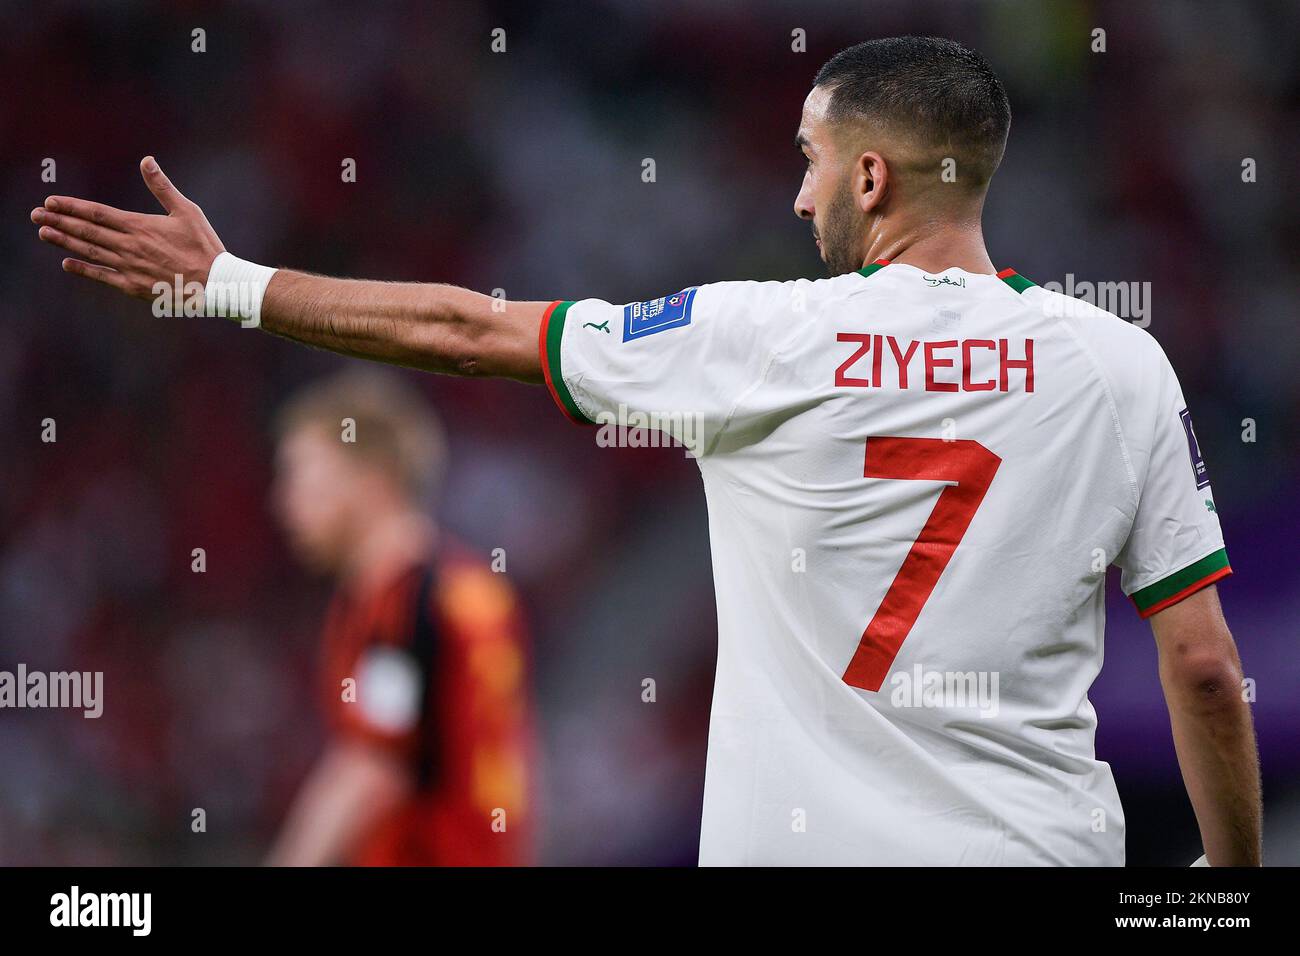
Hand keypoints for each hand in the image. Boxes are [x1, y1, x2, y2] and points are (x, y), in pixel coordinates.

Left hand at [31, 156, 225, 301]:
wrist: (215, 284)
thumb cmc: (205, 246)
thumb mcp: (187, 211)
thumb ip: (162, 187)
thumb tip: (146, 160)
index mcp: (139, 226)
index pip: (96, 212)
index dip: (71, 206)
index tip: (50, 201)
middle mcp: (129, 246)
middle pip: (86, 231)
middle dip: (58, 221)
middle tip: (35, 215)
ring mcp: (129, 267)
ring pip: (89, 251)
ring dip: (64, 242)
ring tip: (44, 233)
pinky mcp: (134, 286)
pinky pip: (103, 277)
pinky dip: (84, 269)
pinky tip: (68, 263)